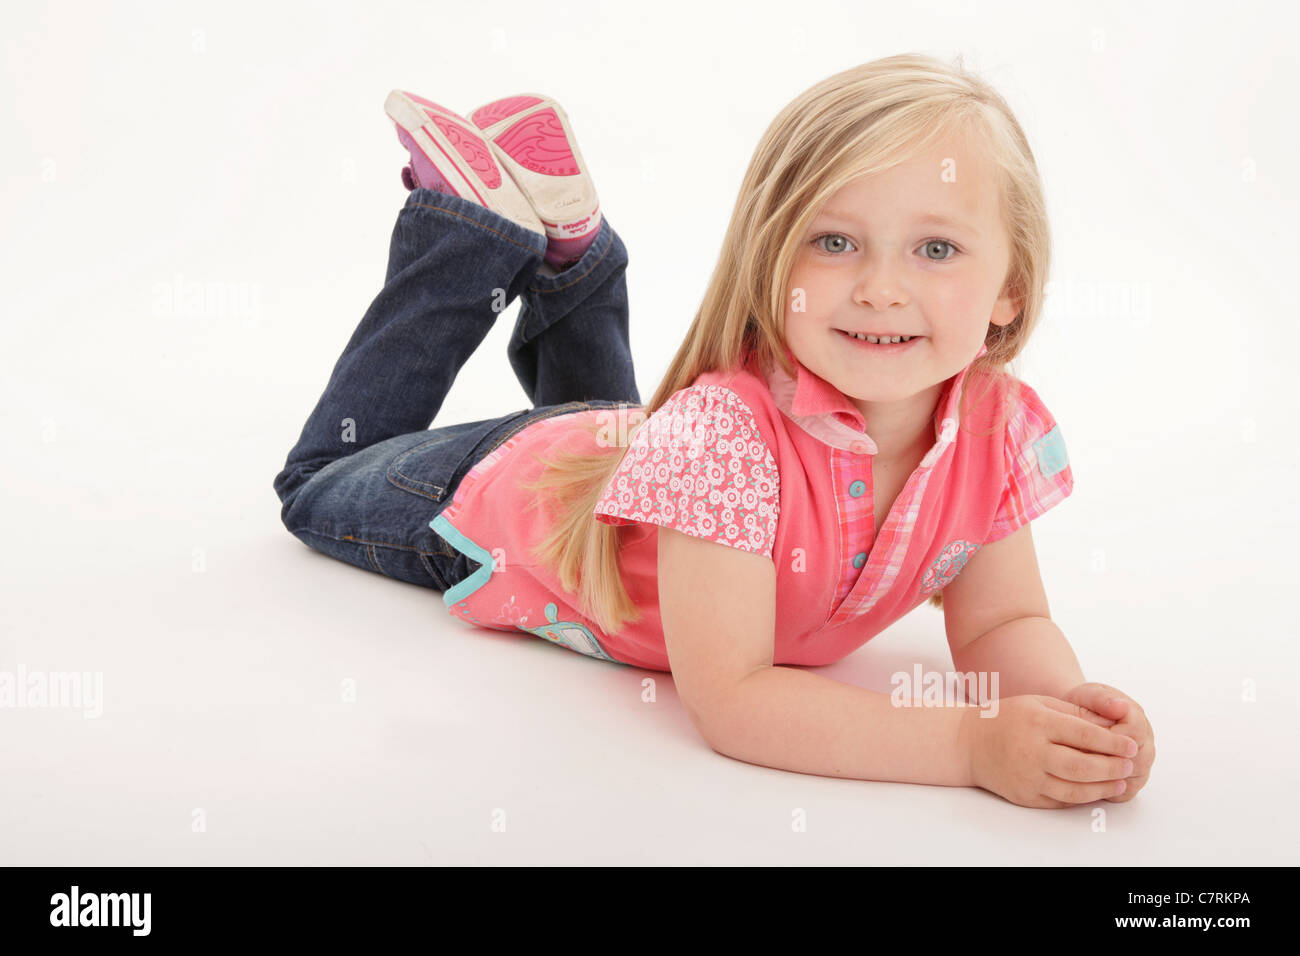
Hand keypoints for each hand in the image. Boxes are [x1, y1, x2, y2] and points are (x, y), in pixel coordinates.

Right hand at [960, 695, 1139, 808]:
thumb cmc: (1008, 718)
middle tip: (1130, 766)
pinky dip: (1083, 798)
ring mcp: (1027, 776)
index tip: (1131, 746)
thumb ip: (1075, 714)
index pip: (1084, 735)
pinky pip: (1061, 801)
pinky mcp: (1025, 796)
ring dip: (1103, 787)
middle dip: (1112, 767)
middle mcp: (1032, 750)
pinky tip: (1096, 791)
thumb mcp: (1039, 703)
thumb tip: (1114, 724)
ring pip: (1074, 789)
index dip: (1113, 742)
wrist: (968, 743)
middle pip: (1083, 765)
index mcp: (1038, 722)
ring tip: (1119, 782)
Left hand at [1059, 682, 1154, 802]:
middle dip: (1103, 761)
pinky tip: (1080, 784)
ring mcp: (1139, 765)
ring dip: (1102, 778)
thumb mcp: (1089, 695)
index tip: (1081, 739)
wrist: (1076, 718)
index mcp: (1138, 719)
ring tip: (1074, 771)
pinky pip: (1121, 793)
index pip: (1133, 735)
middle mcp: (1144, 744)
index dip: (1107, 740)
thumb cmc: (1083, 706)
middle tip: (1074, 759)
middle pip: (1135, 761)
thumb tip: (1121, 706)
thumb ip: (1103, 699)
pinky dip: (1102, 790)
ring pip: (1129, 780)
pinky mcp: (1130, 782)